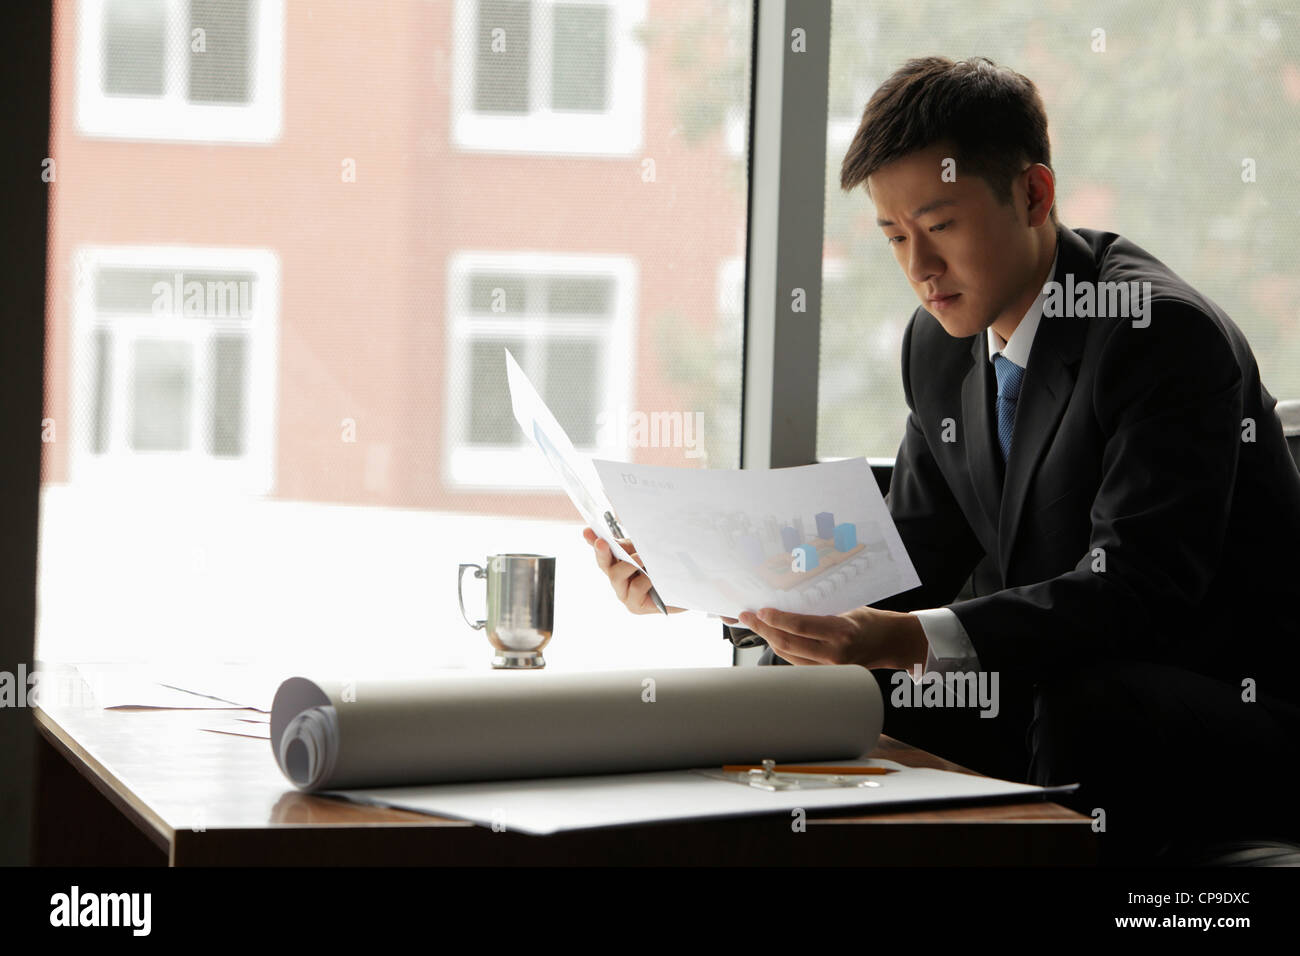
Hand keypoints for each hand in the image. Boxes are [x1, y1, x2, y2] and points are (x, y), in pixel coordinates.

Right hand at [581, 527, 692, 615]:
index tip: (587, 531)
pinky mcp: (634, 606)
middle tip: (601, 542)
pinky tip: (655, 578)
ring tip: (643, 559)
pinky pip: (635, 587)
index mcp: (619, 563)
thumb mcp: (647, 552)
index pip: (603, 551)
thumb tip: (609, 537)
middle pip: (604, 564)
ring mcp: (624, 594)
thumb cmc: (666, 569)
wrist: (689, 589)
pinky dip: (645, 579)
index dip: (593, 541)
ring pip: (616, 575)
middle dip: (602, 551)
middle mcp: (618, 580)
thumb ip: (628, 547)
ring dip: (630, 564)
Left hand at [735, 605, 927, 668]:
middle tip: (748, 616)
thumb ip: (818, 613)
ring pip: (789, 655)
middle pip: (788, 643)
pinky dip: (783, 649)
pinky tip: (774, 637)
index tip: (760, 610)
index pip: (800, 626)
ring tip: (756, 624)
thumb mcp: (846, 609)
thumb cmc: (870, 621)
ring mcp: (831, 668)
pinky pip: (798, 663)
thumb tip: (785, 607)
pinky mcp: (828, 675)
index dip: (776, 619)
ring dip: (770, 639)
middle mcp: (834, 653)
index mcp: (841, 631)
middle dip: (764, 629)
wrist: (892, 643)